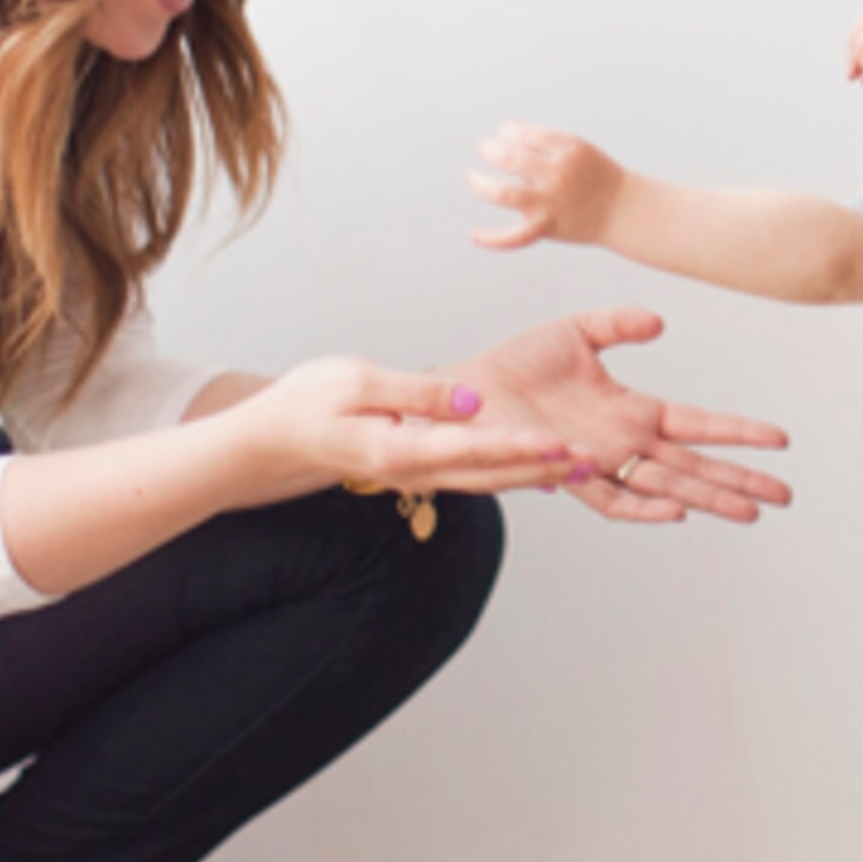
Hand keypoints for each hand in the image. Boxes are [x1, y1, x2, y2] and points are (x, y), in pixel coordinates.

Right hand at [238, 355, 587, 496]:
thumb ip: (415, 392)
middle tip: (588, 461)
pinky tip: (536, 465)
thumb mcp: (356, 382)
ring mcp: (416, 475)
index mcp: (398, 450)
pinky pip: (471, 473)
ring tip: (578, 464)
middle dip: (540, 469)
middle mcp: (414, 472)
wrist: (274, 438)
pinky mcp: (418, 467)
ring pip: (485, 478)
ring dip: (532, 473)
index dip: (516, 447)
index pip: (469, 450)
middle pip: (489, 474)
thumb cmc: (308, 403)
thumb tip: (470, 399)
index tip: (555, 444)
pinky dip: (507, 470)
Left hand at [449, 308, 790, 523]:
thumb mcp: (573, 331)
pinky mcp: (565, 474)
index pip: (696, 424)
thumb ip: (617, 325)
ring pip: (664, 487)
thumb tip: (659, 322)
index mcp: (630, 410)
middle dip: (739, 480)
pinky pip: (609, 499)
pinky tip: (673, 510)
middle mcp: (621, 442)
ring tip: (748, 511)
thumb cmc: (513, 367)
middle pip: (694, 467)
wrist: (461, 393)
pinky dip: (642, 507)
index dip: (737, 431)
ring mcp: (597, 462)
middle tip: (783, 496)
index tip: (778, 438)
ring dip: (705, 498)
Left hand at [468, 124, 623, 248]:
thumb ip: (541, 138)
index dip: (507, 132)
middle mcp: (557, 174)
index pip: (524, 134)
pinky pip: (515, 237)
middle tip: (484, 148)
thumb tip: (506, 128)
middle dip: (489, 149)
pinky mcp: (546, 226)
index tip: (504, 136)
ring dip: (481, 183)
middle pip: (510, 157)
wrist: (623, 210)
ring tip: (473, 176)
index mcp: (566, 149)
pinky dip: (492, 239)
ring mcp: (549, 202)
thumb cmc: (596, 176)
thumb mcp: (575, 148)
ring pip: (504, 193)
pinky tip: (475, 235)